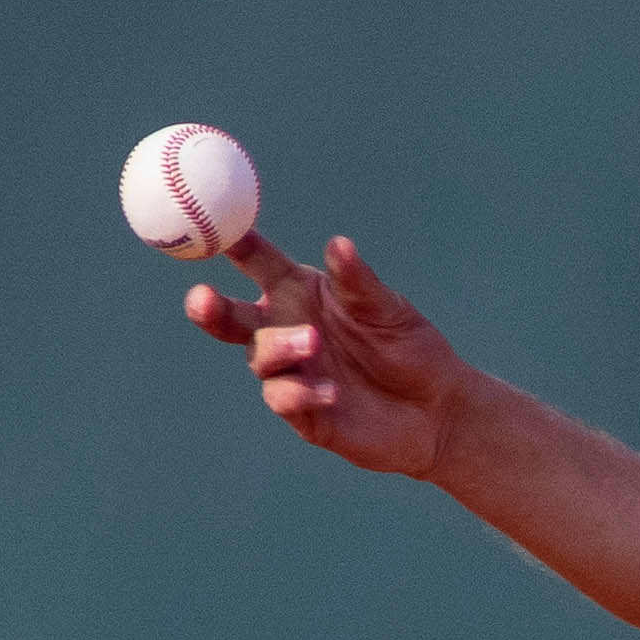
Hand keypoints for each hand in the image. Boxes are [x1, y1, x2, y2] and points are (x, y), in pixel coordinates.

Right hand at [183, 228, 471, 478]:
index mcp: (299, 293)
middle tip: (200, 298)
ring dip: (279, 347)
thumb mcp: (389, 309)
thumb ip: (358, 282)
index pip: (256, 262)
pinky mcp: (303, 412)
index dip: (234, 244)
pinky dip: (301, 392)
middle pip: (231, 316)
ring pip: (259, 357)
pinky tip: (330, 391)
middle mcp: (284, 330)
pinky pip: (285, 399)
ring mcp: (291, 372)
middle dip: (209, 307)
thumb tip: (339, 244)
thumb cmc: (412, 349)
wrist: (440, 411)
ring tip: (312, 342)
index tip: (217, 227)